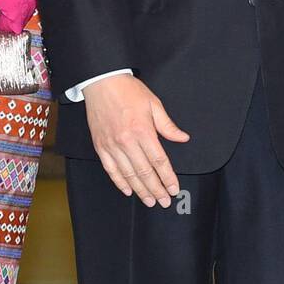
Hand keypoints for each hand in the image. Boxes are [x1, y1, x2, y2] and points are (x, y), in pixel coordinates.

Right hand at [82, 73, 188, 207]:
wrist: (102, 82)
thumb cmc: (128, 91)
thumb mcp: (154, 104)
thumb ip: (167, 125)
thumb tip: (183, 138)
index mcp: (143, 130)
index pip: (159, 161)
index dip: (167, 177)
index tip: (174, 187)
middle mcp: (127, 141)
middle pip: (144, 172)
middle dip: (156, 189)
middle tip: (164, 201)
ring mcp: (112, 146)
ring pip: (128, 174)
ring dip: (140, 190)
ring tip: (149, 200)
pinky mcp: (100, 147)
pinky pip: (111, 170)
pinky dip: (119, 182)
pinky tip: (128, 190)